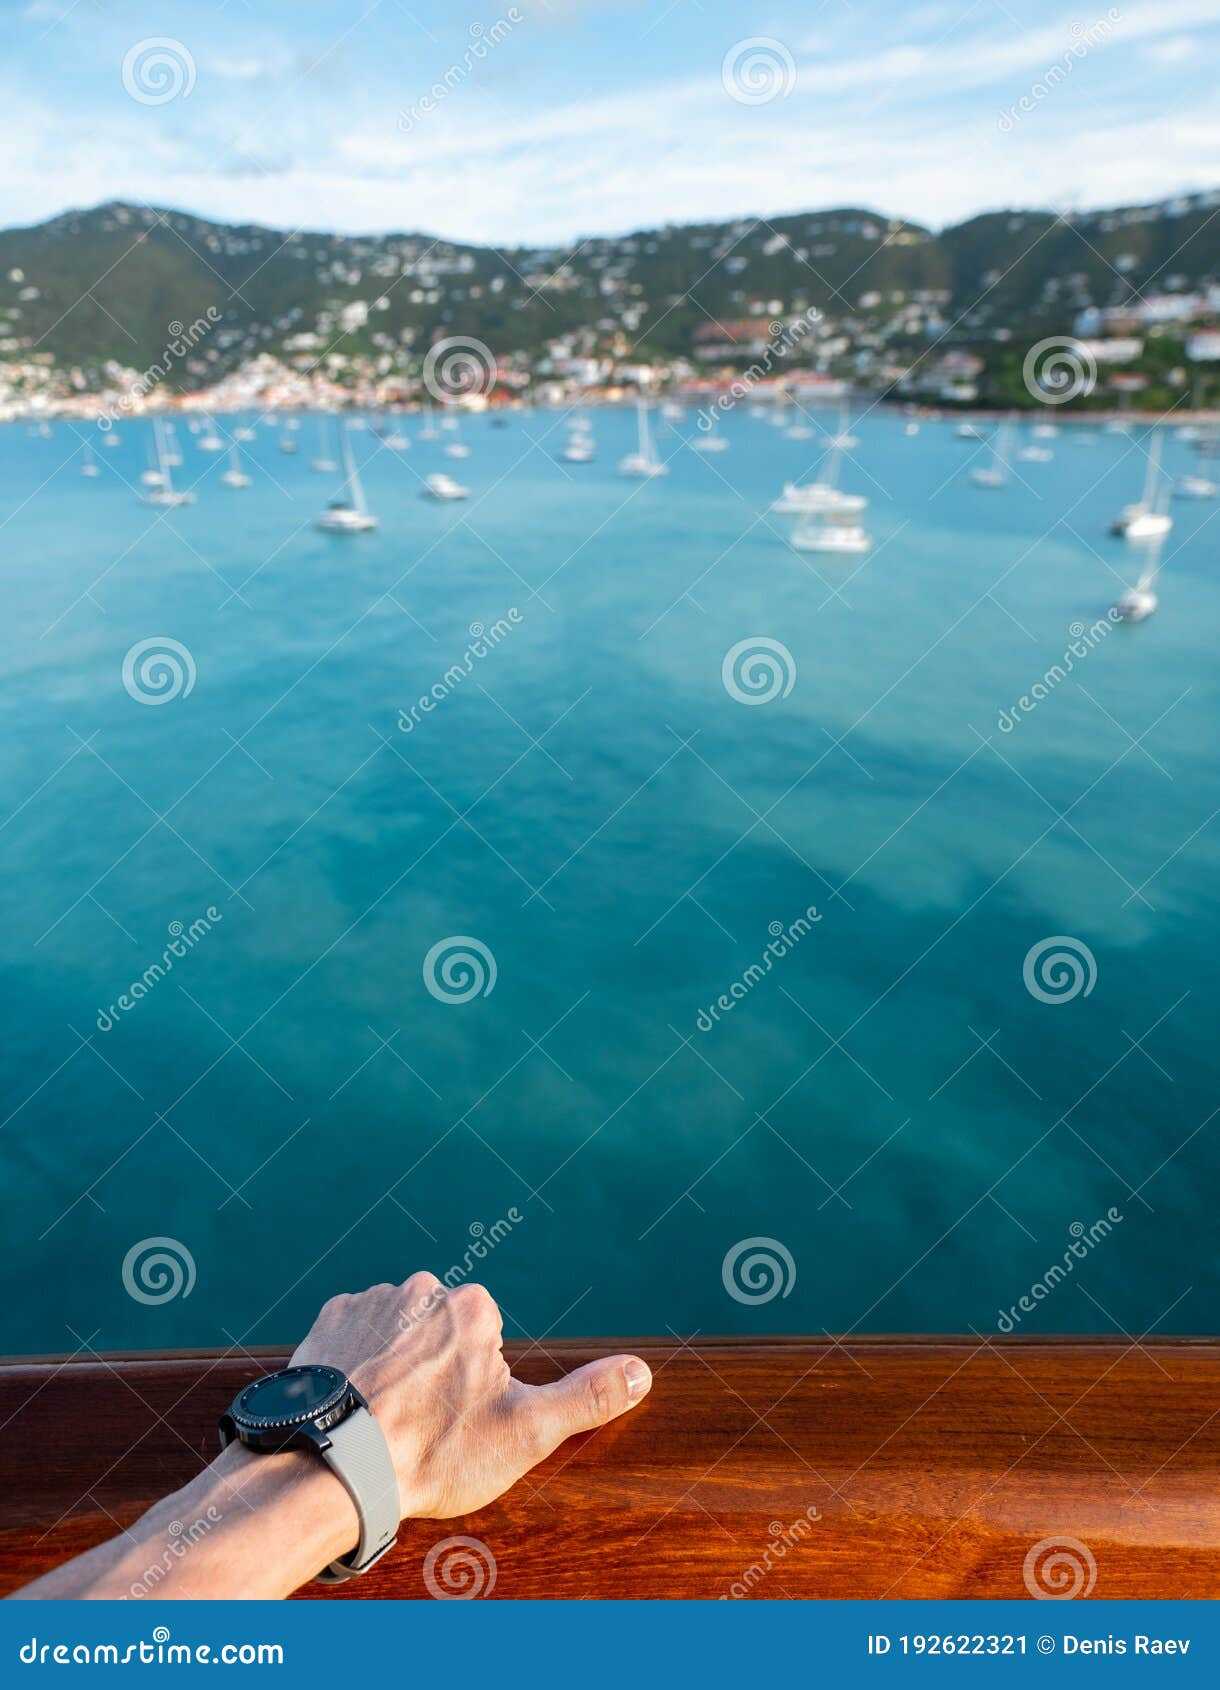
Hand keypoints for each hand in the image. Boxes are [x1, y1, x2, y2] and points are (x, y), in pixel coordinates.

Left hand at [291, 1273, 651, 1519]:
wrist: (335, 1468)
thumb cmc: (433, 1454)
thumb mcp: (525, 1432)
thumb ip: (587, 1396)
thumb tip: (642, 1372)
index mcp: (471, 1305)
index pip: (487, 1334)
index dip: (477, 1381)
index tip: (457, 1416)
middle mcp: (419, 1288)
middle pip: (440, 1328)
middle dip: (435, 1367)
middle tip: (421, 1421)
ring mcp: (368, 1301)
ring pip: (396, 1331)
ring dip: (393, 1363)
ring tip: (384, 1417)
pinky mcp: (326, 1320)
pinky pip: (353, 1334)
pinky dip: (354, 1362)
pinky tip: (354, 1403)